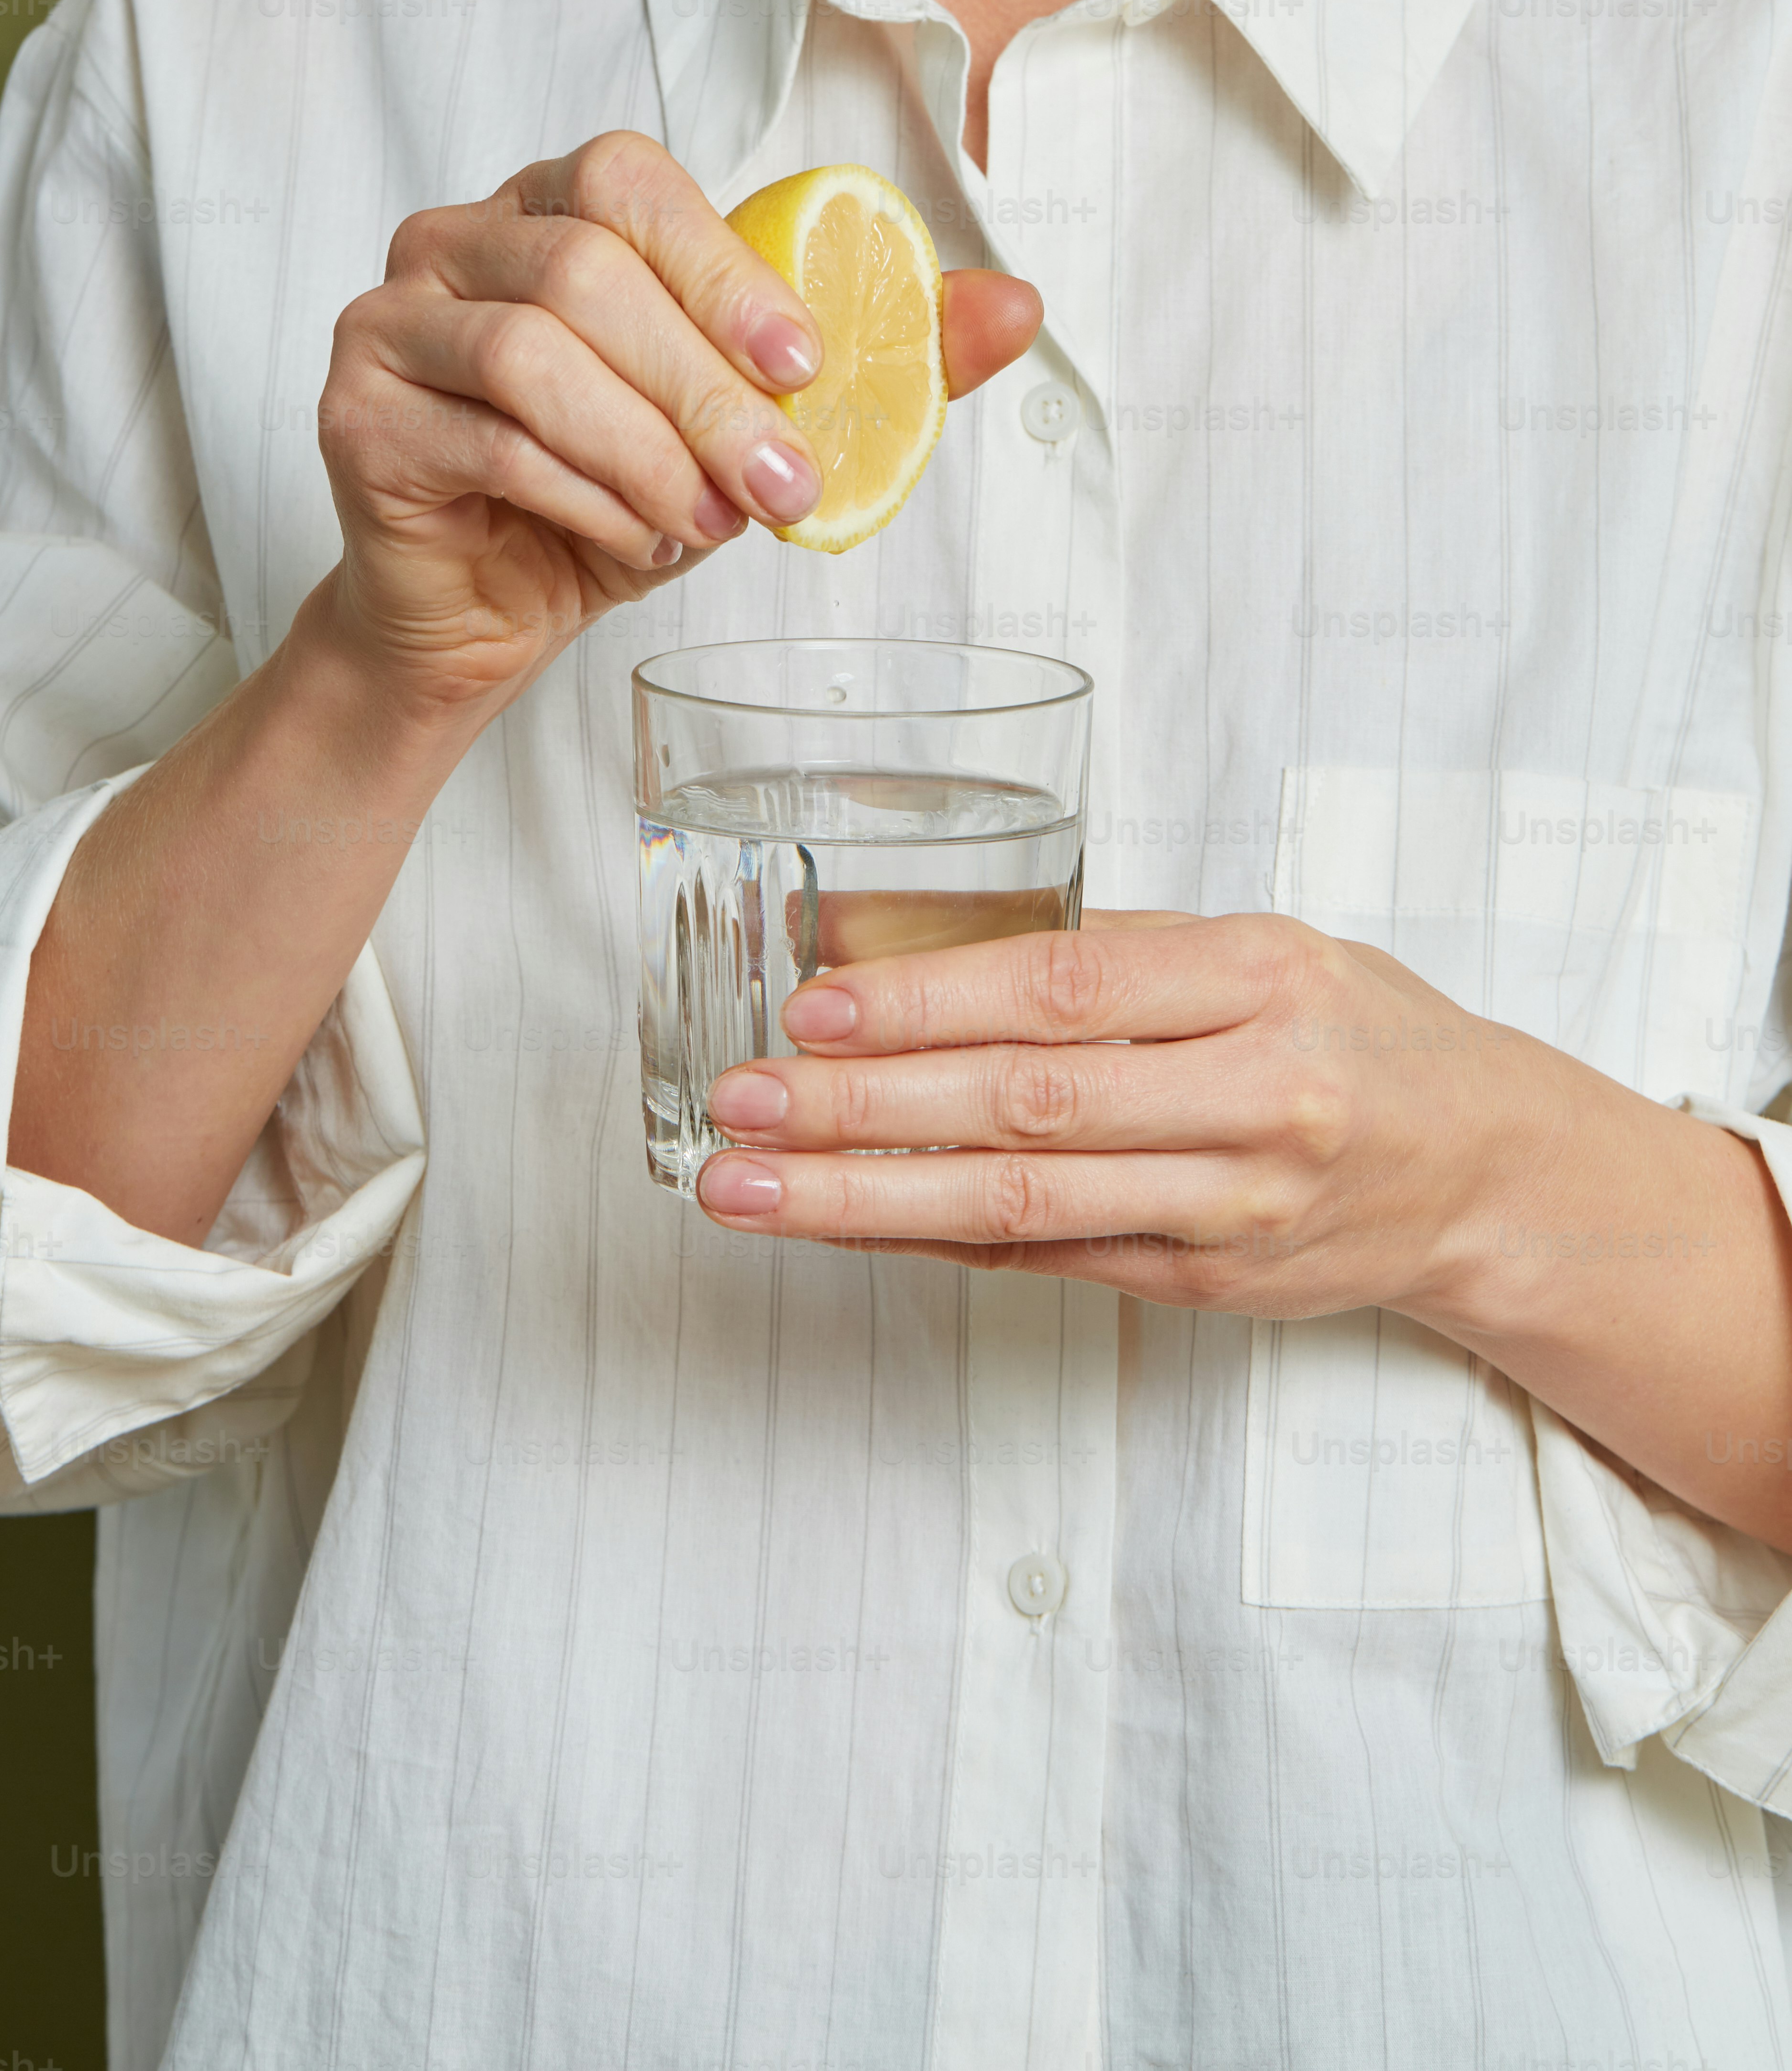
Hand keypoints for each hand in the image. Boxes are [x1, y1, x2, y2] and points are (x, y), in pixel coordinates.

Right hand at [316, 131, 1040, 713]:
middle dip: (706, 390)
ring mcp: (388, 321)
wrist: (487, 614)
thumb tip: (1019, 305)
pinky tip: (637, 541)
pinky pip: (486, 440)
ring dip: (648, 451)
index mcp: (549, 206)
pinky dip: (585, 500)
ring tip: (708, 522)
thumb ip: (882, 360)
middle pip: (585, 271)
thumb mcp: (755, 426)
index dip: (723, 267)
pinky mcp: (355, 415)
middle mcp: (454, 239)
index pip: (628, 180)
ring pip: (531, 354)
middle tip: (783, 489)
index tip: (807, 366)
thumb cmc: (614, 497)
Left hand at [692, 910, 1629, 1321]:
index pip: (1069, 993)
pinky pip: (1042, 1256)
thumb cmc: (1364, 1036)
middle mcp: (1254, 1101)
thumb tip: (921, 939)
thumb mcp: (1269, 949)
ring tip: (743, 1187)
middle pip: (1026, 1106)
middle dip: (860, 1110)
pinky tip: (837, 1224)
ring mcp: (1228, 1208)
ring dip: (862, 1200)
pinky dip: (928, 1239)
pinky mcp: (1204, 1283)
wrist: (1489, 1175)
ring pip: (1017, 1204)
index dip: (930, 1001)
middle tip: (735, 1105)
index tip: (813, 1006)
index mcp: (1266, 984)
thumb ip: (1117, 950)